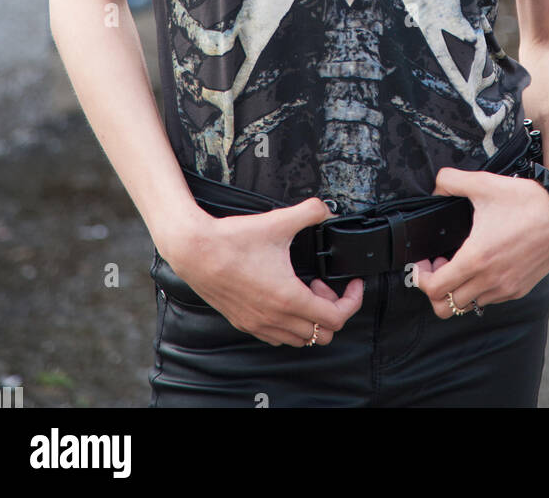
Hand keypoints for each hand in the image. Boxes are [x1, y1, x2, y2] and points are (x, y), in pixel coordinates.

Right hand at [162, 198, 363, 345]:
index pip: (336, 318)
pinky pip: (278, 337)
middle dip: (331, 308)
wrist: (195, 250)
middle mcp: (275, 318)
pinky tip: (283, 296)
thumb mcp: (278, 220)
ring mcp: (259, 324)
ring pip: (300, 339)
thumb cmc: (232, 239)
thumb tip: (327, 209)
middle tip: (322, 282)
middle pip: (323, 334)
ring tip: (303, 288)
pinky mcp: (244, 323)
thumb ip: (310, 211)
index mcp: (289, 298)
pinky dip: (290, 324)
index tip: (352, 284)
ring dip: (310, 318)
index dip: (352, 300)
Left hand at [412, 168, 548, 318]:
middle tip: (439, 264)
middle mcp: (490, 280)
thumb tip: (435, 187)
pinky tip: (482, 266)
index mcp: (476, 258)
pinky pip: (489, 300)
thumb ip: (451, 181)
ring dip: (457, 289)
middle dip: (435, 287)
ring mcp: (506, 288)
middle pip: (446, 306)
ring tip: (461, 263)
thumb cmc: (526, 200)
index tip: (424, 261)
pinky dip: (478, 289)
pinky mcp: (519, 289)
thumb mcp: (484, 183)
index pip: (435, 289)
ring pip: (468, 304)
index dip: (421, 277)